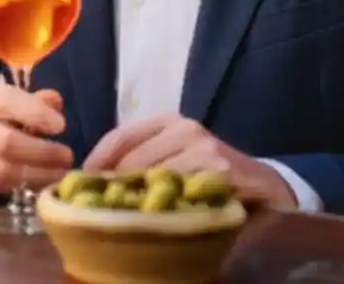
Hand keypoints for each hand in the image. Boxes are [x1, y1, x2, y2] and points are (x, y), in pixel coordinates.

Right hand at [0, 80, 74, 195]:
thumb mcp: (14, 102)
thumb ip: (36, 102)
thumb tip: (54, 102)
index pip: (5, 100)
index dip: (36, 113)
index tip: (61, 126)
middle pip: (5, 142)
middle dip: (42, 153)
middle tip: (67, 157)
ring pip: (0, 170)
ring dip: (36, 174)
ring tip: (58, 173)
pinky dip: (18, 186)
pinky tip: (35, 182)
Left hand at [83, 113, 296, 210]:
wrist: (267, 187)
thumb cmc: (209, 174)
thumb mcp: (174, 157)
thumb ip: (140, 161)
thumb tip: (90, 179)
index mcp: (168, 121)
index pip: (118, 138)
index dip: (95, 164)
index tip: (77, 189)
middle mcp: (185, 129)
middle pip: (130, 161)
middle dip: (112, 188)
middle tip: (98, 212)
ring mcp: (204, 150)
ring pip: (151, 177)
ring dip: (135, 202)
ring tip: (124, 220)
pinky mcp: (219, 173)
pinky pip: (177, 193)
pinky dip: (162, 210)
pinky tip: (155, 222)